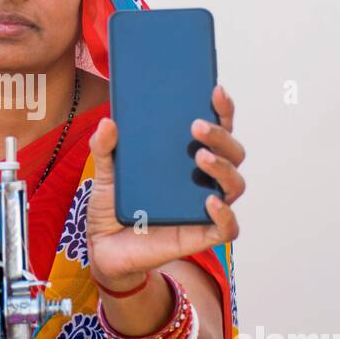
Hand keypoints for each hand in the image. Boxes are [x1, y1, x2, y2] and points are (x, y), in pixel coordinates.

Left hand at [86, 84, 244, 291]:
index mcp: (185, 157)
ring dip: (223, 167)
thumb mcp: (105, 173)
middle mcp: (202, 178)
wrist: (104, 248)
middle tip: (197, 126)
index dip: (221, 108)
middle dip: (220, 135)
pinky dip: (225, 214)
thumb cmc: (113, 206)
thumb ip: (105, 148)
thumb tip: (109, 122)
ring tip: (200, 157)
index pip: (214, 128)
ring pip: (235, 184)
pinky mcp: (200, 235)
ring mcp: (204, 206)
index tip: (214, 90)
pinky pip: (227, 227)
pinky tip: (209, 201)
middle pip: (232, 152)